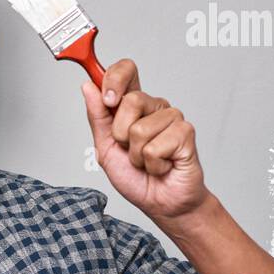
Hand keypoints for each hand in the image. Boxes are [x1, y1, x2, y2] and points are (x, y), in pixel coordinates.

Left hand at [80, 58, 208, 219]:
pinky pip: (155, 147)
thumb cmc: (135, 176)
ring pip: (140, 129)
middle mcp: (154, 106)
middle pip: (130, 100)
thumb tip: (87, 86)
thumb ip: (97, 117)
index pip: (125, 70)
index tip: (107, 98)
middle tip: (130, 149)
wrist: (160, 202)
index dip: (114, 77)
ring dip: (137, 155)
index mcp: (133, 105)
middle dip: (120, 134)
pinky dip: (152, 164)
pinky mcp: (185, 133)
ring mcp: (172, 118)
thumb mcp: (104, 147)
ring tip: (147, 161)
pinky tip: (162, 166)